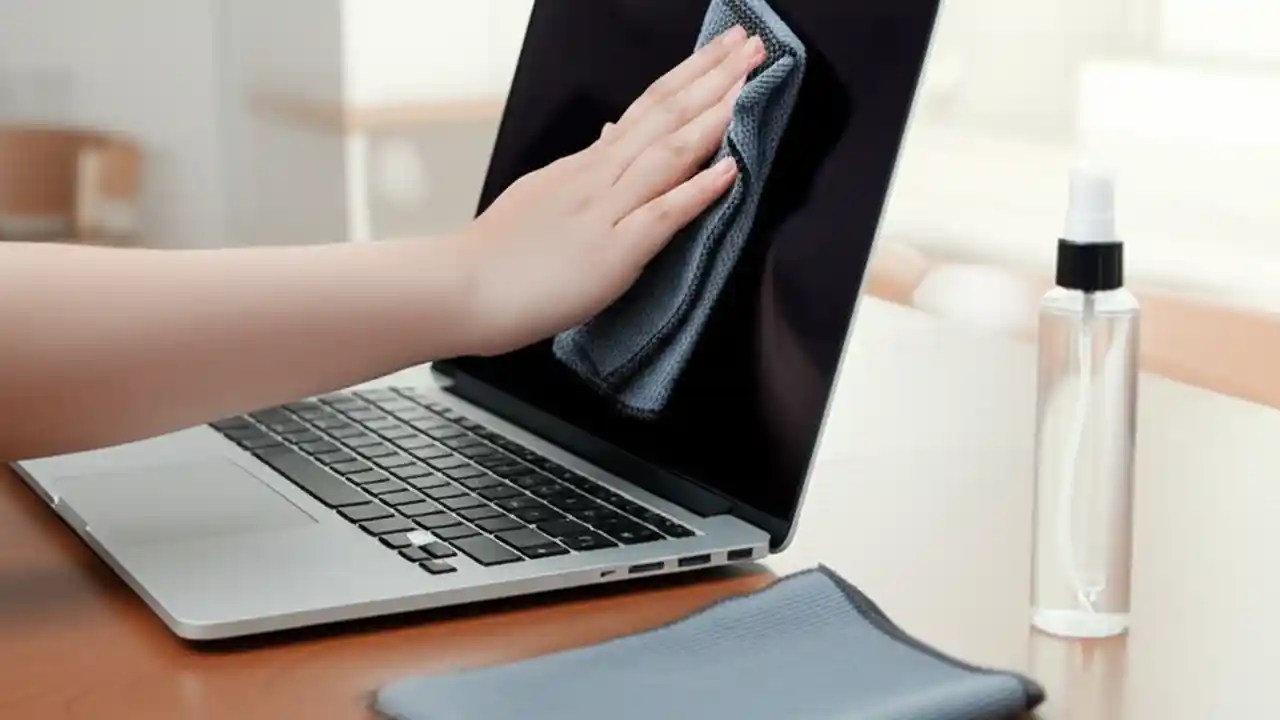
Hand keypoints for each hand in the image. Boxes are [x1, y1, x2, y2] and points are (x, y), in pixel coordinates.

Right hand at [455, 25, 764, 355]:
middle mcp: (598, 178)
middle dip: (713, 76)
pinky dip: (698, 189)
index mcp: (584, 166)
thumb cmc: (499, 254)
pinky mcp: (613, 254)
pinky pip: (662, 214)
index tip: (723, 52)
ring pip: (668, 152)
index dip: (689, 77)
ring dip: (714, 115)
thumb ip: (583, 167)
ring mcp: (605, 212)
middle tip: (753, 44)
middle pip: (664, 115)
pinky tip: (731, 167)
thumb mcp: (543, 193)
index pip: (647, 109)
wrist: (461, 289)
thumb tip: (611, 135)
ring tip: (751, 83)